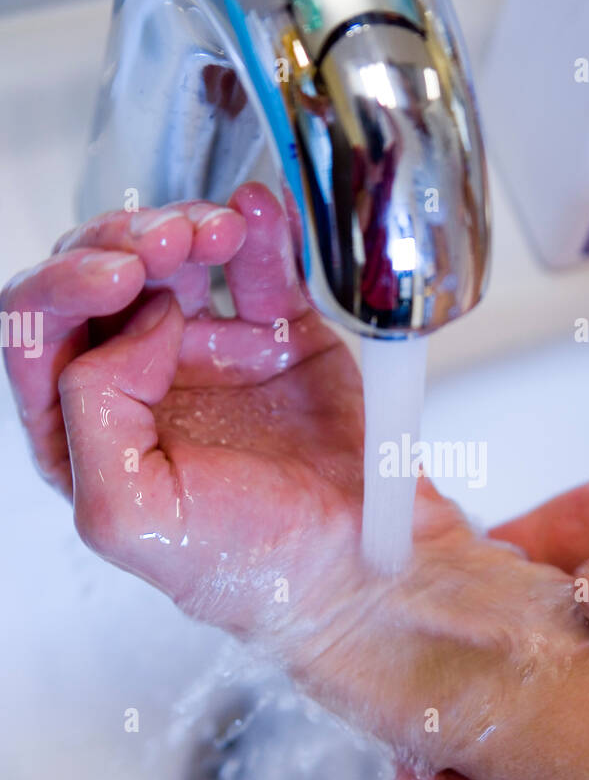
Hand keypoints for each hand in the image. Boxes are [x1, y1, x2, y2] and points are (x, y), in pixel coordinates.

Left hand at [2, 186, 557, 779]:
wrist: (357, 567)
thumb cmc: (244, 565)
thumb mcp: (125, 515)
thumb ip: (94, 413)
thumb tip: (137, 327)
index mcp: (84, 428)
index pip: (40, 333)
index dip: (67, 287)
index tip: (120, 277)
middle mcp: (139, 382)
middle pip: (99, 281)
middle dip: (125, 246)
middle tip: (169, 244)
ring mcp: (208, 352)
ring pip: (170, 259)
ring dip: (185, 227)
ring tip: (218, 231)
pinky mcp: (277, 336)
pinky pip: (258, 264)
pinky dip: (257, 226)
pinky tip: (257, 212)